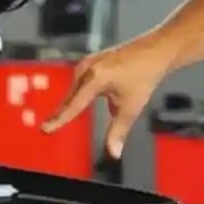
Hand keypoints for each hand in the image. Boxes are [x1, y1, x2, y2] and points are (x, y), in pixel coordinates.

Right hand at [41, 36, 173, 158]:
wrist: (157, 50)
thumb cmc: (146, 75)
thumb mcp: (132, 107)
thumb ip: (119, 130)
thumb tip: (113, 152)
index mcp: (96, 78)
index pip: (74, 104)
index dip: (60, 119)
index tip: (46, 130)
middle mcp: (89, 68)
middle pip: (71, 96)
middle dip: (61, 112)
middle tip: (49, 127)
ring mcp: (89, 62)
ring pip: (74, 88)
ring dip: (69, 102)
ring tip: (60, 117)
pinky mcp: (93, 60)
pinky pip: (79, 80)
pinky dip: (77, 92)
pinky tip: (77, 100)